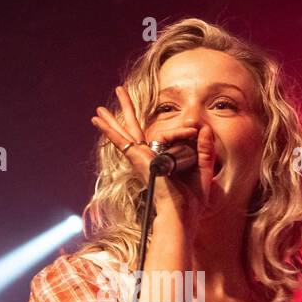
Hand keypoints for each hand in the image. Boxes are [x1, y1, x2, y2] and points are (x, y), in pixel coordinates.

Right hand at [90, 85, 217, 233]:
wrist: (182, 211)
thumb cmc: (192, 199)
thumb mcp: (203, 169)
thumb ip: (205, 149)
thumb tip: (204, 128)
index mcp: (163, 159)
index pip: (165, 135)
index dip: (183, 129)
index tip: (197, 129)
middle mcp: (149, 156)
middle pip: (134, 127)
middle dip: (127, 108)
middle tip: (119, 90)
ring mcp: (141, 156)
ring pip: (125, 130)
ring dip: (112, 116)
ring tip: (98, 107)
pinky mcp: (137, 158)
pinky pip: (121, 141)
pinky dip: (108, 130)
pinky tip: (96, 119)